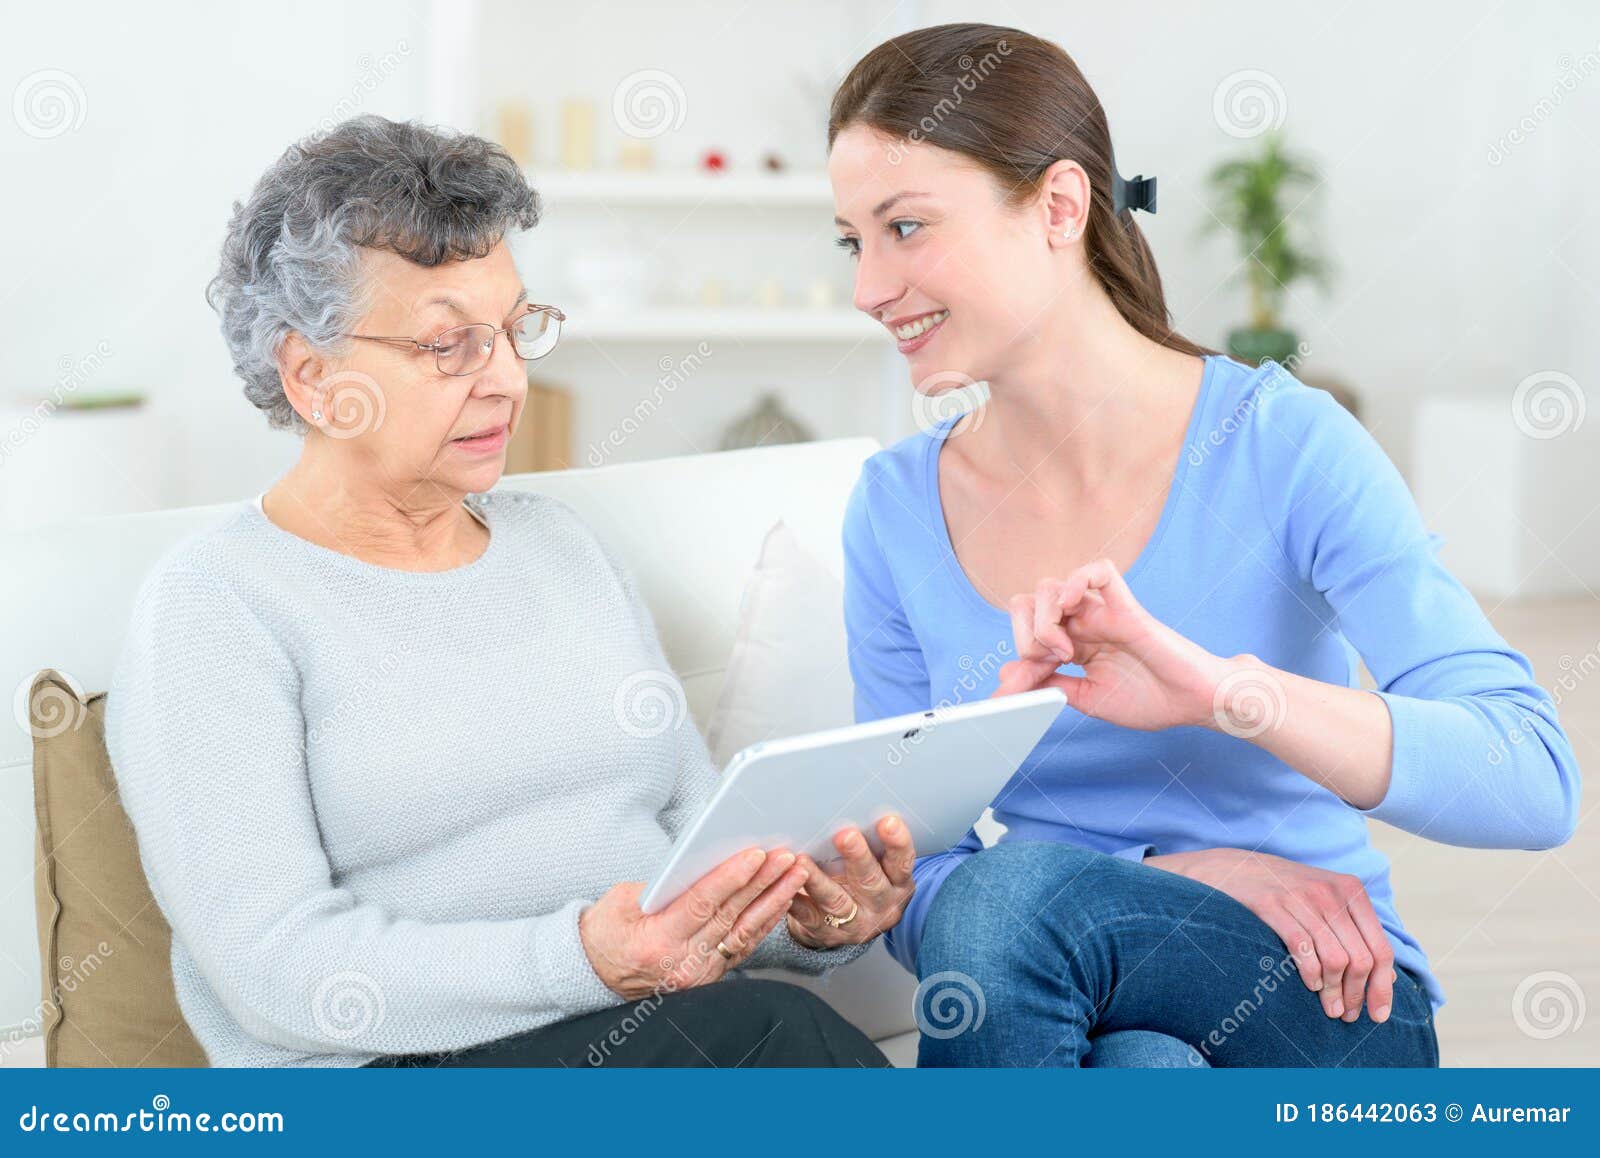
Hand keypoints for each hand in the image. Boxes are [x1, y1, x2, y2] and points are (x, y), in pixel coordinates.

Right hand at [579, 847, 808, 999]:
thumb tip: (703, 862)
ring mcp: (699, 975)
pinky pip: (743, 947)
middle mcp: (683, 964)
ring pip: (745, 933)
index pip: (702, 905)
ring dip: (774, 901)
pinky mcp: (710, 977)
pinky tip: (781, 900)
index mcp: (657, 943)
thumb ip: (664, 885)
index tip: (755, 855)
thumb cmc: (606, 931)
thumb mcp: (622, 901)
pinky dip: (764, 922)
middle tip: (785, 856)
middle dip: (762, 883)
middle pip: (731, 916)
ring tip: (795, 875)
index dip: (731, 878)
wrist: (595, 974)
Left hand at [786, 815, 915, 948]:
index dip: (897, 843)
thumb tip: (852, 801)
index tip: (887, 821)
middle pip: (870, 881)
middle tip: (845, 835)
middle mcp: (882, 905)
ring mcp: (855, 923)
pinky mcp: (826, 933)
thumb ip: (871, 844)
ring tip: (802, 860)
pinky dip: (796, 901)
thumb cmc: (861, 879)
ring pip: (837, 901)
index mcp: (898, 884)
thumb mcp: (877, 866)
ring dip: (818, 880)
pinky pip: (808, 917)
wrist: (846, 926)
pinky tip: (785, 886)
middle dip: (857, 857)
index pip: (902, 862)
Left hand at [992, 559, 1230, 731]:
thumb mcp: (1087, 699)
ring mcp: (1103, 612)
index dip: (1016, 661)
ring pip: (1053, 587)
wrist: (1193, 703)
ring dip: (1045, 619)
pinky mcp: (1126, 607)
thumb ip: (1051, 684)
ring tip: (1065, 651)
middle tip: (1046, 663)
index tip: (1012, 692)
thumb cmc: (1150, 700)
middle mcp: (1083, 623)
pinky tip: (1072, 606)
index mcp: (1072, 645)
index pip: (1025, 634)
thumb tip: (1006, 677)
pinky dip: (1077, 581)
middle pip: (1029, 603)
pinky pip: (1098, 571)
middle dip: (1024, 634)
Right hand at [1144, 847, 1397, 1022]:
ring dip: (1333, 992)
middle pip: (1360, 959)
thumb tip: (1386, 977)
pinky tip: (1309, 985)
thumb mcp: (1325, 899)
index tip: (1378, 1015)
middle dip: (1356, 995)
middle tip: (1346, 1015)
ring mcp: (1301, 898)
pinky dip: (1311, 974)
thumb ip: (1354, 929)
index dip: (1382, 987)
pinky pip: (1303, 949)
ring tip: (1328, 1008)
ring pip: (1335, 959)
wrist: (1233, 868)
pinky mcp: (1272, 905)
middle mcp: (1331, 892)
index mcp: (1351, 890)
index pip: (1380, 948)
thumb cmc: (1283, 892)